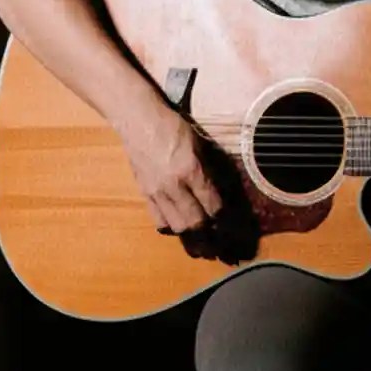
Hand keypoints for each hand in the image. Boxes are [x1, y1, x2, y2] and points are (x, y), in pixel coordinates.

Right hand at [116, 105, 222, 254]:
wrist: (137, 119)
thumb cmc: (172, 126)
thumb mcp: (199, 144)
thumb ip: (209, 170)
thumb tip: (221, 193)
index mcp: (191, 171)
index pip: (213, 206)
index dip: (225, 221)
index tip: (234, 230)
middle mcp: (174, 186)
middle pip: (195, 223)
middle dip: (210, 239)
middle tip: (222, 250)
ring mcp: (157, 192)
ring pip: (176, 226)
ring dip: (191, 239)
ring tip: (202, 249)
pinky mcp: (144, 193)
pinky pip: (158, 219)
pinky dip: (171, 228)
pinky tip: (179, 231)